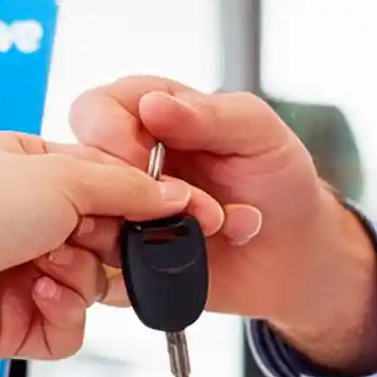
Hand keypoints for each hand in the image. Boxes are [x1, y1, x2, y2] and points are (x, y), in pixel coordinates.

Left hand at [0, 131, 228, 376]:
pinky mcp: (22, 322)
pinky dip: (62, 313)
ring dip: (78, 277)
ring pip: (95, 286)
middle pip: (110, 238)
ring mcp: (26, 272)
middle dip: (109, 243)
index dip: (151, 200)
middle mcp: (29, 220)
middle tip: (99, 240)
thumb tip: (177, 196)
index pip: (112, 183)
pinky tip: (35, 295)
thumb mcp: (63, 177)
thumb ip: (129, 188)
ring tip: (45, 268)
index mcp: (32, 171)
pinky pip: (73, 328)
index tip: (196, 213)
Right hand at [70, 77, 376, 374]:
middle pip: (80, 171)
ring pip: (90, 226)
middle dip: (139, 195)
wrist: (295, 255)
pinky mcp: (129, 263)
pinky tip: (196, 261)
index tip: (146, 158)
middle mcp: (125, 164)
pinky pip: (106, 272)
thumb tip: (154, 105)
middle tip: (203, 211)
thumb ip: (208, 114)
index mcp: (148, 114)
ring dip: (150, 237)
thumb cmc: (280, 182)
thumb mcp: (258, 133)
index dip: (111, 134)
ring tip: (215, 233)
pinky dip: (147, 271)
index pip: (95, 110)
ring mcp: (123, 215)